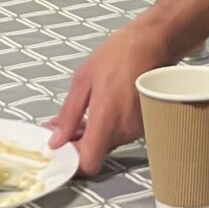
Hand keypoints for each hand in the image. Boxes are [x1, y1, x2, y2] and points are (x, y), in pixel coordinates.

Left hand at [49, 18, 172, 175]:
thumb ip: (68, 115)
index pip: (88, 163)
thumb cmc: (117, 55)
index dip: (72, 161)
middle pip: (96, 153)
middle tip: (61, 124)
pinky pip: (119, 134)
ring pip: (107, 144)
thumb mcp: (82, 80)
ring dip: (92, 133)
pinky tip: (102, 107)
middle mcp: (124, 131)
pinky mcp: (143, 125)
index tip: (60, 148)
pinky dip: (107, 126)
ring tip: (83, 110)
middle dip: (77, 143)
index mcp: (107, 121)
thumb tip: (55, 140)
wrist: (152, 44)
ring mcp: (136, 130)